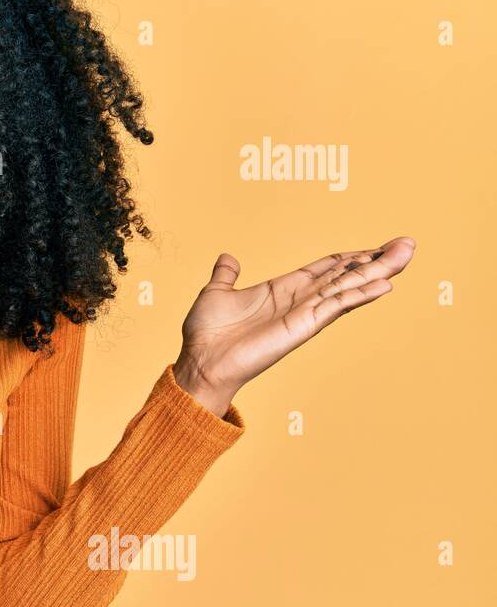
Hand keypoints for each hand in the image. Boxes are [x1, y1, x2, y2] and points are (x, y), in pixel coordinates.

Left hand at [173, 236, 416, 407]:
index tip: (376, 246)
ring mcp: (304, 314)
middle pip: (346, 275)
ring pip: (347, 287)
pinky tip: (384, 283)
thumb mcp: (216, 293)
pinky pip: (335, 306)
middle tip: (407, 243)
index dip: (350, 256)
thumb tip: (227, 258)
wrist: (200, 362)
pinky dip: (359, 294)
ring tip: (406, 254)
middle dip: (375, 259)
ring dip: (378, 270)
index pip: (326, 268)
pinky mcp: (302, 327)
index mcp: (282, 289)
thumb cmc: (206, 334)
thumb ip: (227, 275)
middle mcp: (299, 300)